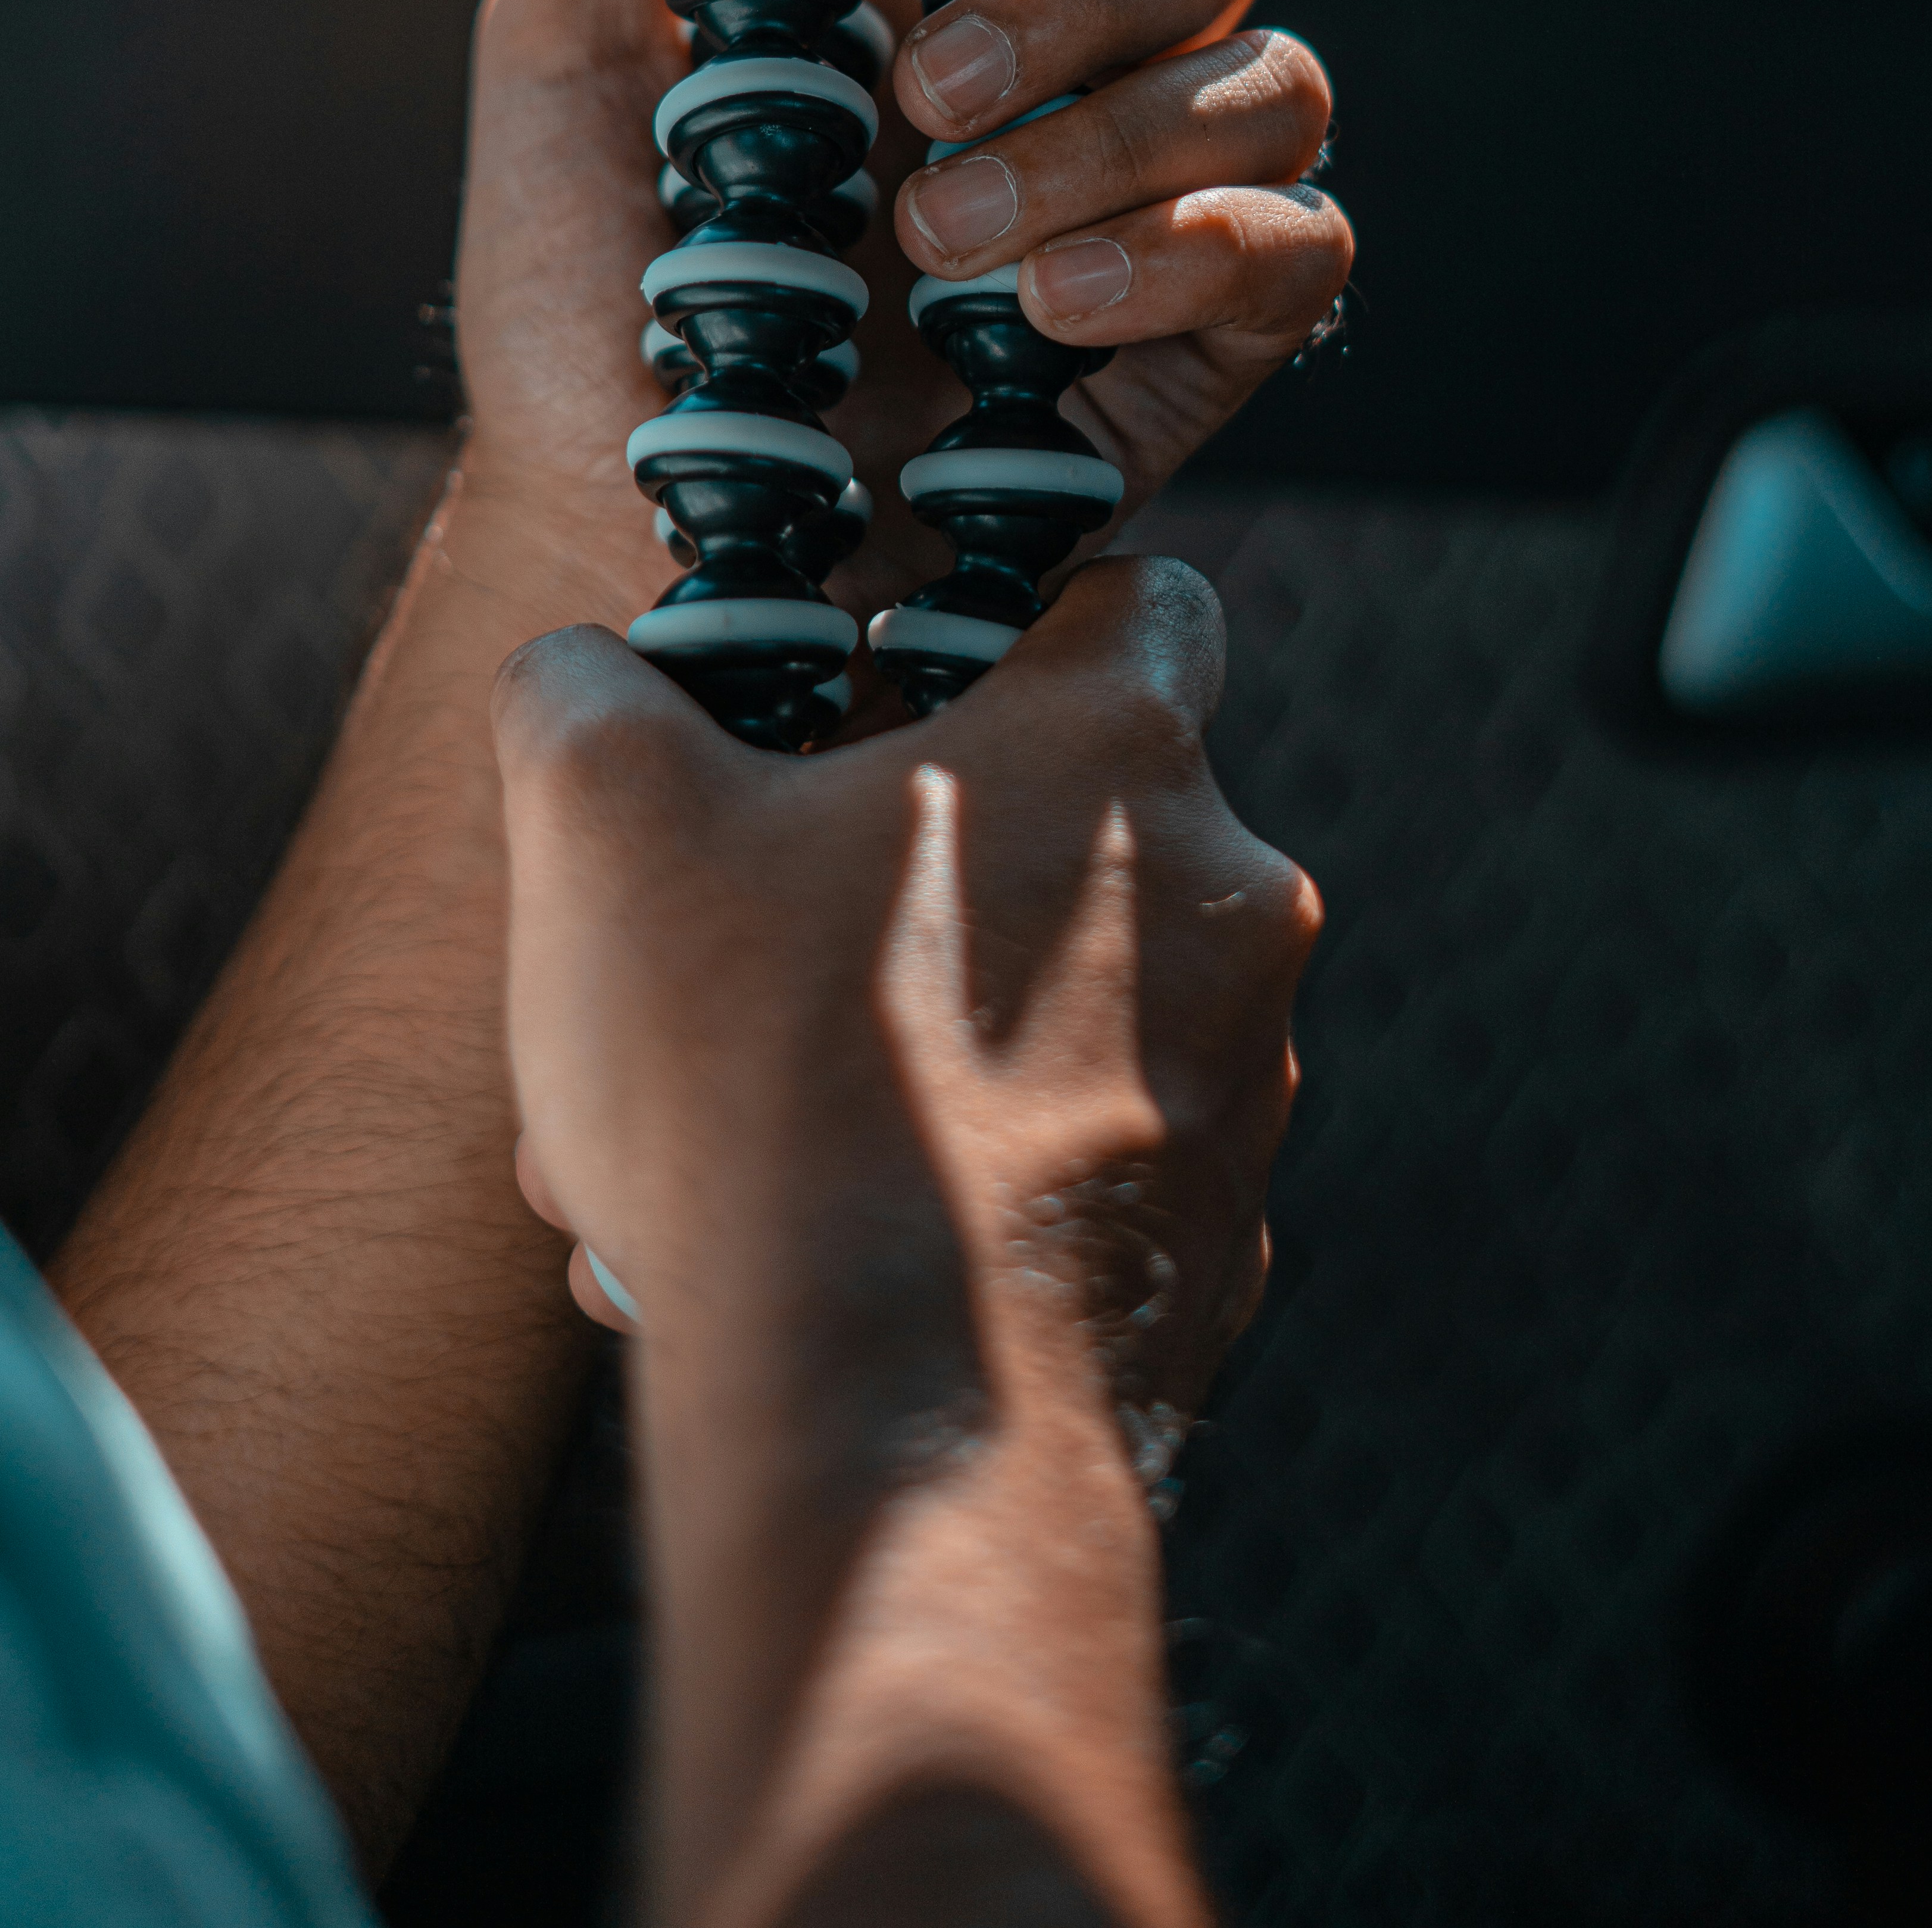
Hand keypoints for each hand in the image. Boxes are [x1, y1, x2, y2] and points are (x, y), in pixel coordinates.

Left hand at [456, 0, 1351, 677]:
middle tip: (926, 92)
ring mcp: (1156, 188)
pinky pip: (1299, 247)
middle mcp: (1082, 46)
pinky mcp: (1202, 334)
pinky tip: (1044, 317)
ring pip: (1278, 77)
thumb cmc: (590, 290)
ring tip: (940, 244)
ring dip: (1113, 144)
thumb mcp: (566, 37)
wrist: (632, 533)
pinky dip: (1186, 259)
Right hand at [497, 559, 1318, 1419]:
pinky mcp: (1220, 1247)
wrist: (877, 1429)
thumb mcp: (600, 819)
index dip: (1021, 625)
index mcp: (1123, 758)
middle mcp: (1230, 909)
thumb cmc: (755, 1083)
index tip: (912, 695)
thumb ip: (584, 696)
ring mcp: (1247, 1088)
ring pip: (1069, 1014)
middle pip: (1072, 830)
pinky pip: (1090, 1171)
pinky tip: (827, 1238)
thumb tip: (582, 681)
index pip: (1143, 604)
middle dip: (913, 878)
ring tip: (746, 1130)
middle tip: (761, 953)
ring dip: (923, 1043)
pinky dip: (978, 1184)